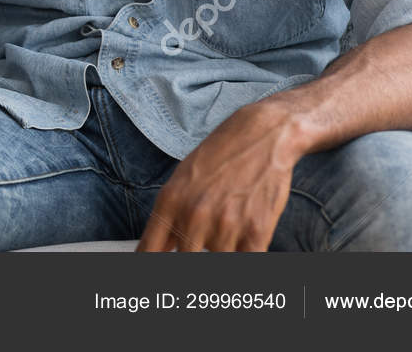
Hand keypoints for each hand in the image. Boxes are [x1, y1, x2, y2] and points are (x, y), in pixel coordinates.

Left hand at [136, 100, 309, 251]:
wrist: (262, 135)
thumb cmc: (221, 154)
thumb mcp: (183, 177)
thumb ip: (169, 215)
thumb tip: (157, 248)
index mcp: (170, 201)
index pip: (149, 251)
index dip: (149, 268)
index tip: (149, 277)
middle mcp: (194, 216)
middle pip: (185, 260)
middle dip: (195, 253)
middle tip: (210, 232)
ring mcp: (225, 226)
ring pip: (218, 261)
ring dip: (224, 249)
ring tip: (231, 219)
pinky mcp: (255, 232)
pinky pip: (246, 263)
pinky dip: (245, 255)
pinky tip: (246, 239)